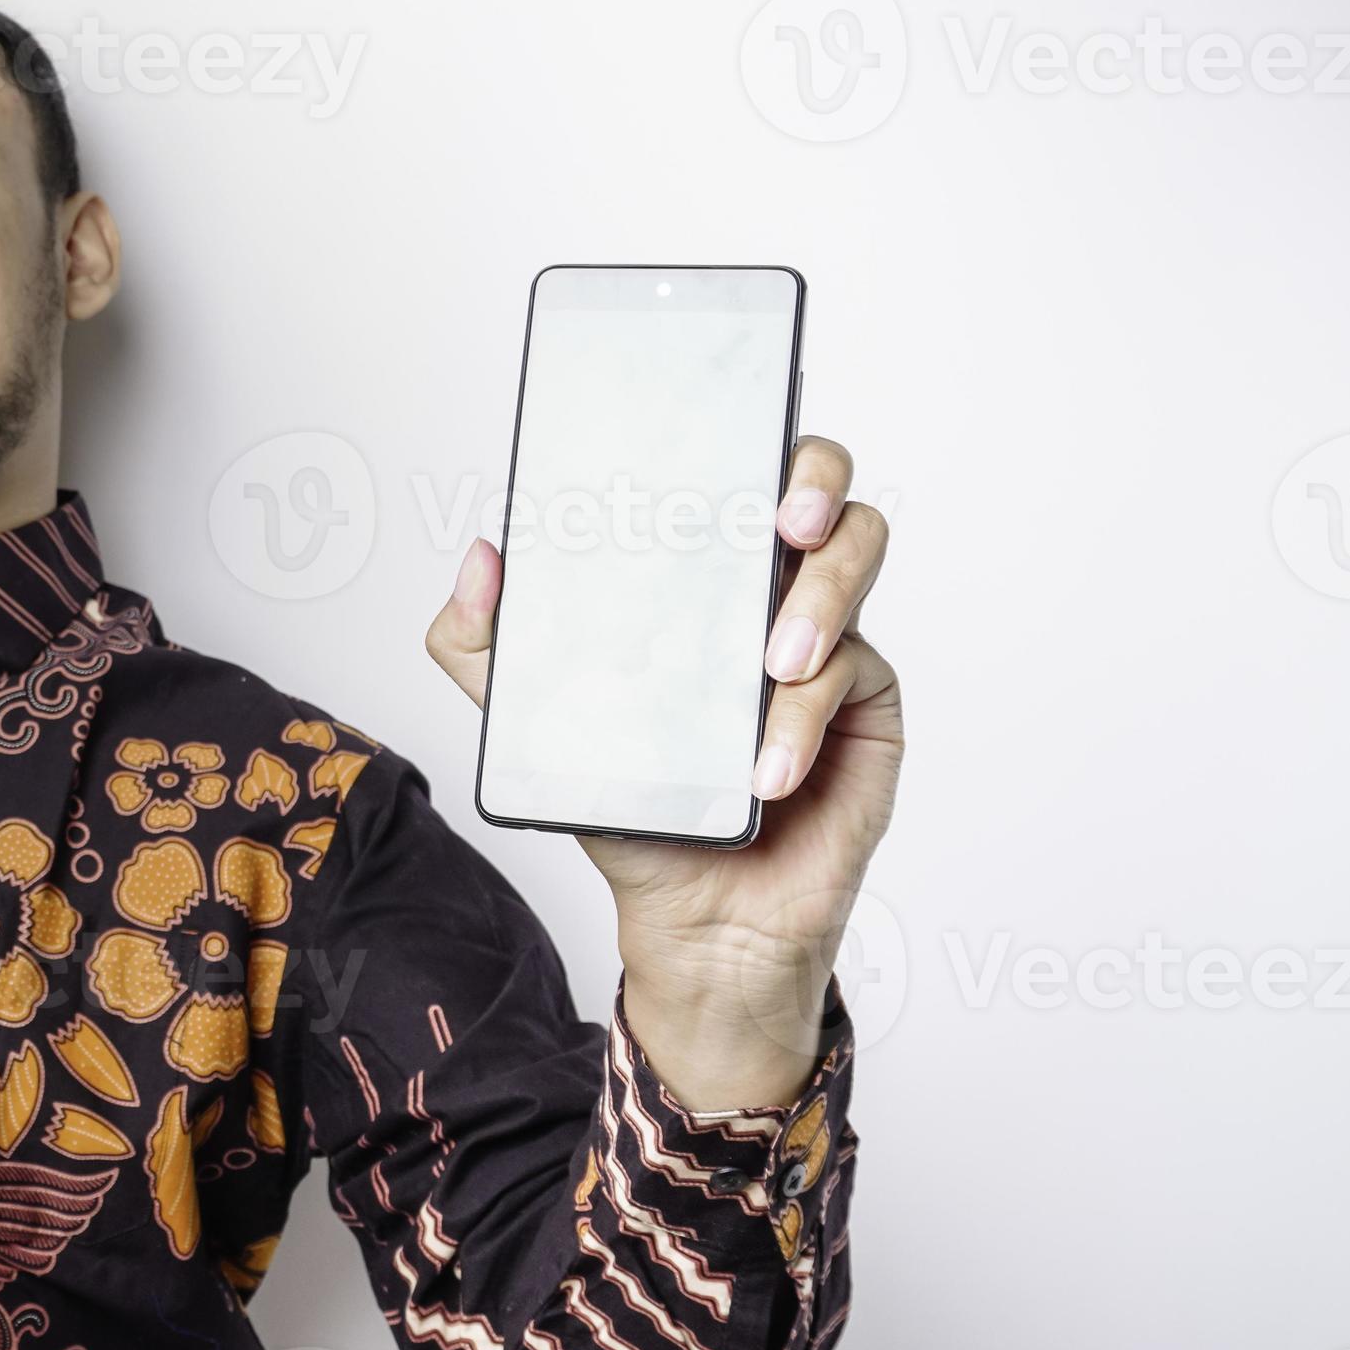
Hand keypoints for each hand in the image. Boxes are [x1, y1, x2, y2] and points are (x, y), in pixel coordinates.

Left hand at [425, 435, 903, 1109]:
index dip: (746, 436)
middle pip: (826, 489)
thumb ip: (487, 647)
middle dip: (817, 480)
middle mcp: (772, 591)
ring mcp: (831, 642)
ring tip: (774, 662)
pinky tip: (765, 770)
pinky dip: (803, 720)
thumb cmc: (634, 806)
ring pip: (859, 559)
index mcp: (700, 577)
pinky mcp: (870, 705)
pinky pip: (853, 676)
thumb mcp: (540, 724)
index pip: (735, 475)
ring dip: (822, 599)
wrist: (691, 916)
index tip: (725, 433)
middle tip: (787, 519)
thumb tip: (479, 556)